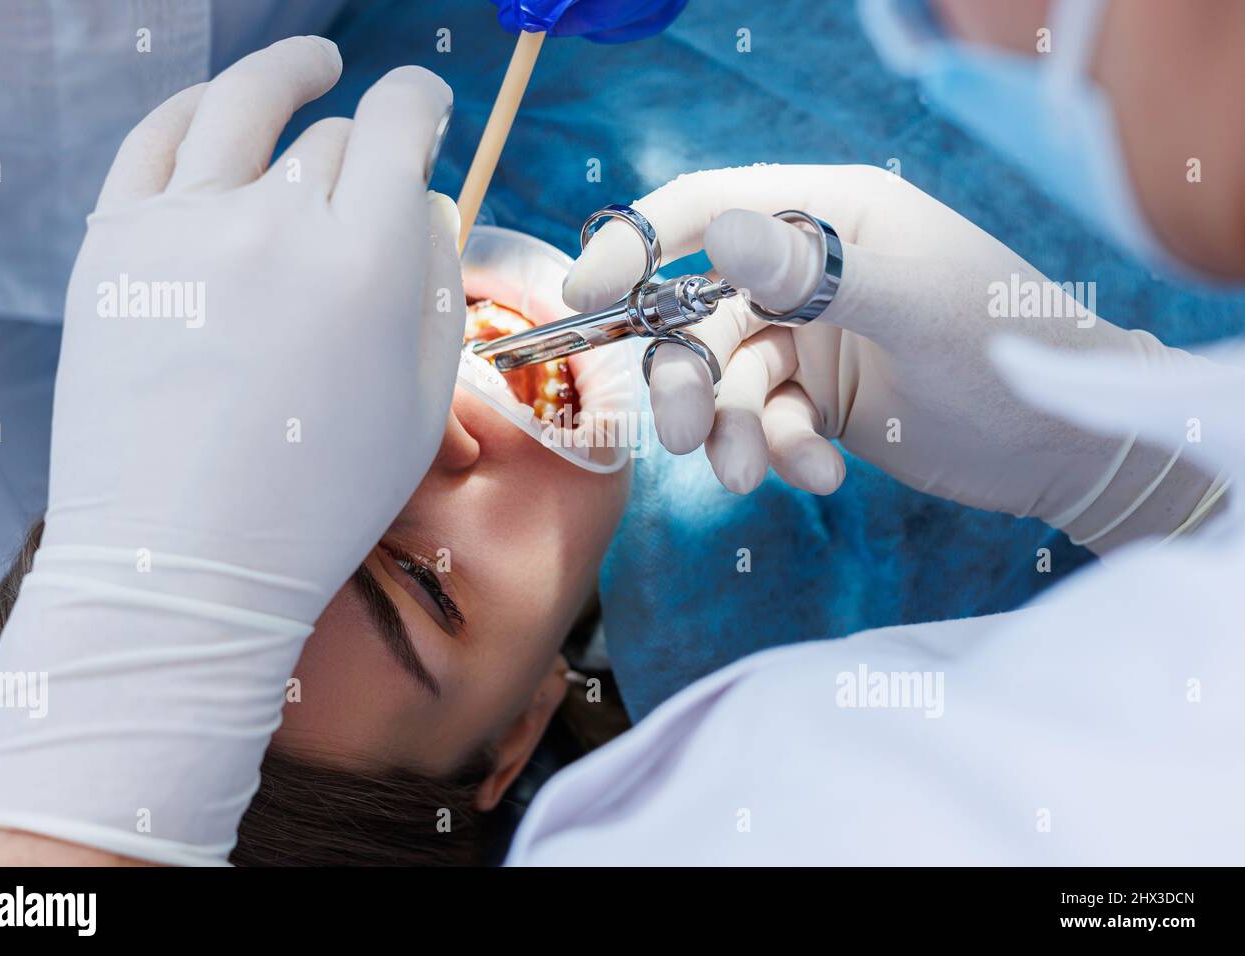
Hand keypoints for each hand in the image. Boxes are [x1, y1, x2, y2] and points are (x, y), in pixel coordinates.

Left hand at [0, 38, 462, 863]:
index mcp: (365, 263)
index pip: (398, 126)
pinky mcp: (113, 247)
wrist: (187, 561)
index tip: (425, 104)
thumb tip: (424, 203)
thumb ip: (436, 286)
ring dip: (282, 73)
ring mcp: (181, 228)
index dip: (420, 100)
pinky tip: (216, 108)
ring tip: (306, 62)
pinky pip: (153, 142)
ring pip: (239, 108)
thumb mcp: (423, 401)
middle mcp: (273, 225)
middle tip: (369, 174)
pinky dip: (191, 110)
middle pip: (330, 138)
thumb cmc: (323, 496)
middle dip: (362, 144)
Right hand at [566, 164, 1218, 548]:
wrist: (1068, 445)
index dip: (637, 243)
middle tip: (681, 436)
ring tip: (753, 476)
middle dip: (685, 377)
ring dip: (728, 431)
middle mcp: (813, 271)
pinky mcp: (821, 400)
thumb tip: (720, 235)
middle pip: (699, 313)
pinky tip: (823, 476)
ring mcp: (814, 338)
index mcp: (834, 214)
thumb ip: (820, 272)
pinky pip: (766, 425)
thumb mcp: (916, 301)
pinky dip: (782, 453)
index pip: (710, 209)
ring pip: (725, 380)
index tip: (583, 293)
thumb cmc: (1011, 349)